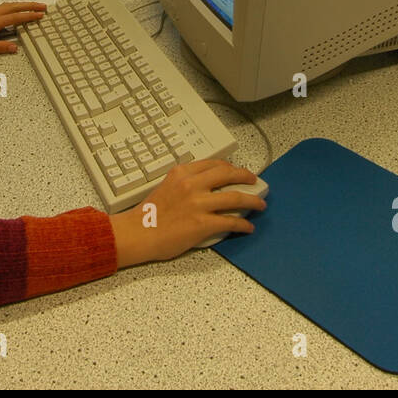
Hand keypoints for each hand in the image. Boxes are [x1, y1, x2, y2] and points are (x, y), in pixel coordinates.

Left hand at [0, 1, 45, 55]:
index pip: (15, 17)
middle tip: (43, 6)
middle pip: (14, 7)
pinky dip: (11, 6)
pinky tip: (12, 9)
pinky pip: (1, 7)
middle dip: (29, 5)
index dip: (29, 16)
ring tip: (32, 6)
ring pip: (7, 5)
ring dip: (21, 4)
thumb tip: (15, 48)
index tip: (41, 15)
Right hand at [109, 160, 264, 266]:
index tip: (236, 170)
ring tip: (260, 204)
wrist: (137, 233)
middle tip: (254, 181)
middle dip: (246, 177)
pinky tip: (248, 226)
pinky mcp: (203, 223)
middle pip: (228, 175)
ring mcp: (199, 204)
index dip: (230, 167)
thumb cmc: (148, 215)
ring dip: (252, 200)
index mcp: (182, 173)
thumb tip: (205, 188)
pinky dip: (243, 224)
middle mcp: (192, 184)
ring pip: (236, 197)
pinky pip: (231, 221)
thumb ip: (184, 183)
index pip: (213, 164)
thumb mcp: (165, 187)